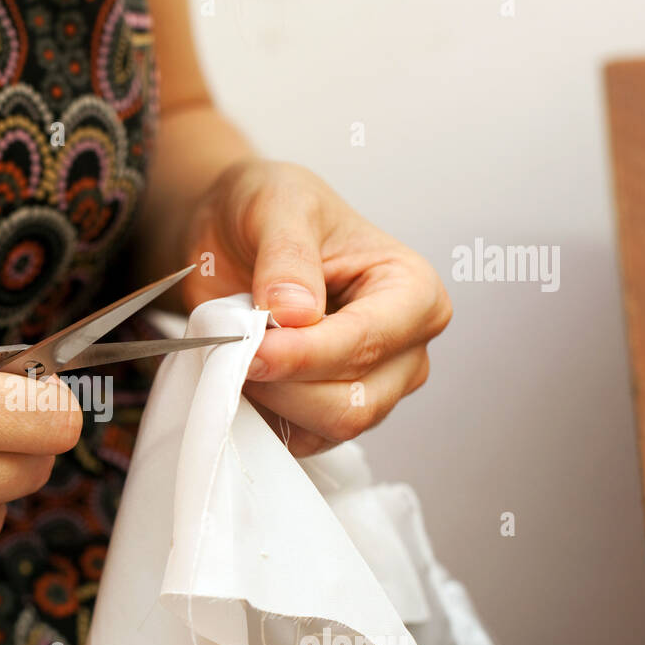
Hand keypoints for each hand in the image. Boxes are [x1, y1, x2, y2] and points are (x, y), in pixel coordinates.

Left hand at [180, 160, 451, 455]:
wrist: (233, 233)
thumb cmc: (269, 210)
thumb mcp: (276, 204)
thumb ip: (287, 255)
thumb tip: (297, 311)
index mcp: (411, 290)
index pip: (367, 344)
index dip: (305, 354)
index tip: (253, 345)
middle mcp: (405, 347)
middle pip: (354, 402)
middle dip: (285, 383)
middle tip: (236, 348)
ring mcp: (375, 387)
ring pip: (331, 427)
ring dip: (273, 399)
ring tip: (240, 352)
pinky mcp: (333, 413)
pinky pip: (303, 441)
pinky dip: (266, 417)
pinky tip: (246, 377)